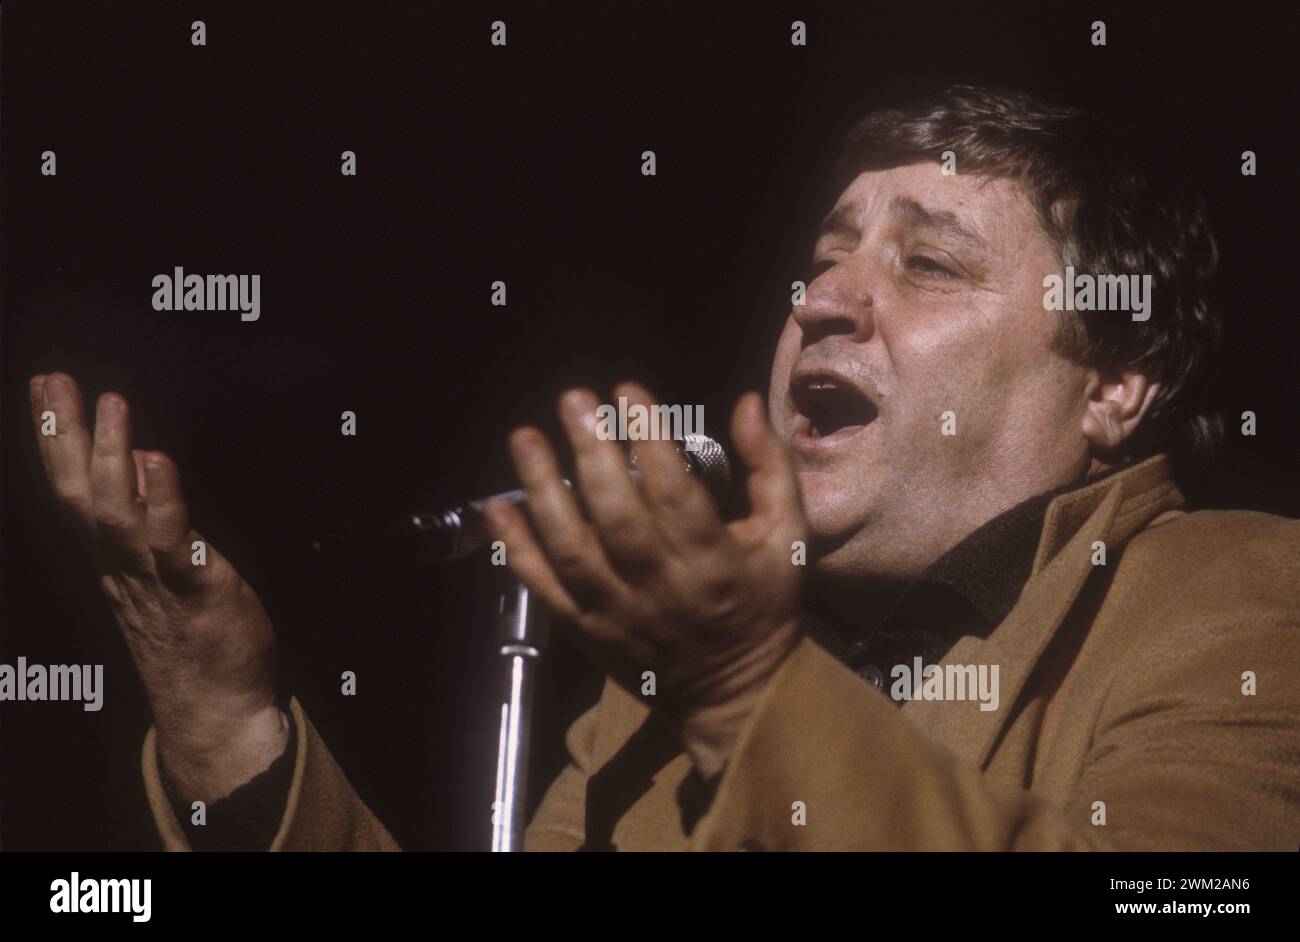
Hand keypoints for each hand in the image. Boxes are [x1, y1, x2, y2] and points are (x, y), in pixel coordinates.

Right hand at [28, 373, 286, 802]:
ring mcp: (156, 580)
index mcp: (114, 558)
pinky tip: (159, 463)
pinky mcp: (198, 592)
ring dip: (111, 459)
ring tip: (111, 407)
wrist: (217, 708)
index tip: (46, 385)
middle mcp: (124, 566)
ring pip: (117, 516)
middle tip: (54, 381)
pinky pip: (174, 544)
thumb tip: (143, 460)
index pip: (75, 489)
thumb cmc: (193, 635)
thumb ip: (152, 517)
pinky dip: (164, 502)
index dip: (59, 438)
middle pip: (80, 496)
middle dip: (65, 437)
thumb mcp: (163, 567)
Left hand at [484, 383, 806, 776]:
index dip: (648, 436)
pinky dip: (515, 547)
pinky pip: (544, 587)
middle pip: (616, 512)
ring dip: (543, 489)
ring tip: (526, 438)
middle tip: (573, 400)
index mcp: (713, 559)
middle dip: (591, 450)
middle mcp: (661, 585)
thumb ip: (770, 466)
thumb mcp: (788, 536)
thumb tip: (743, 403)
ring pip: (571, 546)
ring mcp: (617, 610)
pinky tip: (497, 507)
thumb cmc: (763, 605)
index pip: (674, 488)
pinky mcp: (587, 630)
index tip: (628, 391)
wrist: (737, 695)